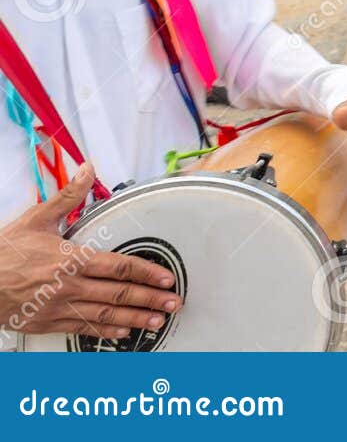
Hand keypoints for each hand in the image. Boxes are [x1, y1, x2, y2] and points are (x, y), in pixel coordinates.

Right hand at [0, 165, 181, 339]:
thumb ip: (67, 196)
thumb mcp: (36, 219)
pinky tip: (122, 334)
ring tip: (157, 321)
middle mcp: (68, 286)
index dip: (146, 273)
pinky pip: (83, 329)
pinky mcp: (48, 323)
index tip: (166, 278)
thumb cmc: (3, 252)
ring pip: (105, 315)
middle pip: (118, 294)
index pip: (118, 267)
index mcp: (70, 259)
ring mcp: (58, 307)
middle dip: (149, 299)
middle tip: (173, 303)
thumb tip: (87, 169)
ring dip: (134, 319)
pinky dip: (105, 332)